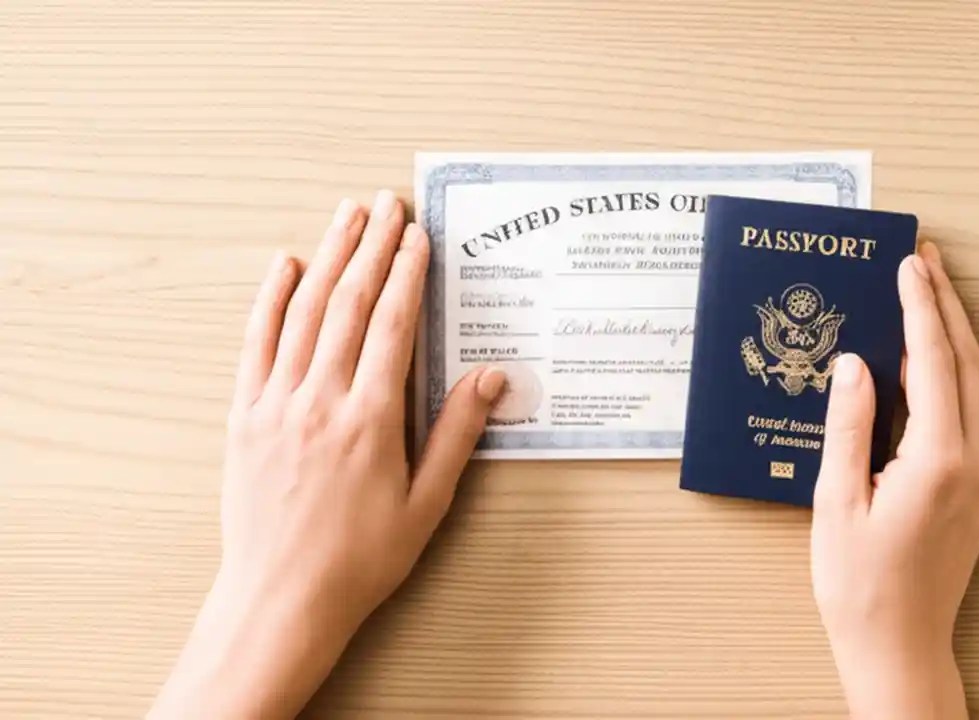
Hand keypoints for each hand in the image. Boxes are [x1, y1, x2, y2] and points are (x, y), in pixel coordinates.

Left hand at [149, 191, 505, 719]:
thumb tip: (490, 377)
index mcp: (370, 421)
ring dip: (328, 256)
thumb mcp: (426, 504)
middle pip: (348, 304)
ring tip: (348, 215)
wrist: (281, 599)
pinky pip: (256, 343)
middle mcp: (320, 401)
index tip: (418, 236)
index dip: (407, 274)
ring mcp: (275, 405)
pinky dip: (270, 299)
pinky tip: (285, 265)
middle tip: (388, 204)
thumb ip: (456, 434)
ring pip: (304, 313)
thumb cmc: (360, 560)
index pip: (391, 326)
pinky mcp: (244, 416)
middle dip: (371, 248)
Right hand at [810, 242, 978, 718]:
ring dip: (951, 334)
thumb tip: (854, 363)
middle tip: (924, 258)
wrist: (900, 648)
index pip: (931, 362)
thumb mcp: (835, 503)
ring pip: (975, 384)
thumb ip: (848, 426)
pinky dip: (950, 372)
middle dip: (946, 305)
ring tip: (927, 292)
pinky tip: (924, 359)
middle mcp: (975, 462)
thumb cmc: (859, 586)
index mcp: (938, 461)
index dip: (920, 308)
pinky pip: (970, 412)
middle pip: (966, 362)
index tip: (908, 264)